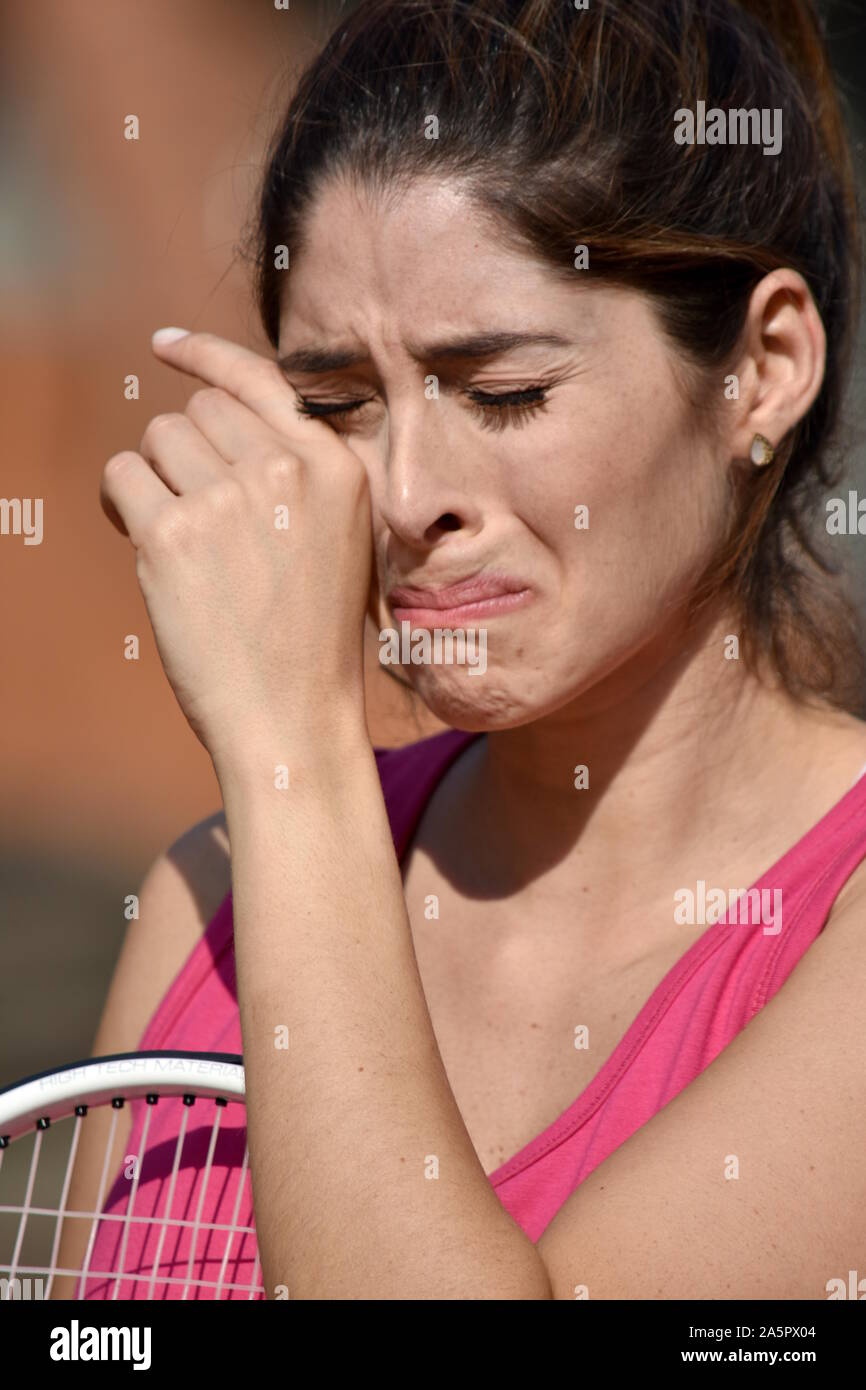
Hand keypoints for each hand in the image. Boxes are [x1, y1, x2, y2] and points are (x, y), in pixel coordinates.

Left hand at [100, 330, 372, 768]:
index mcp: (335, 467)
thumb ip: (297, 474)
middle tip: (192, 509)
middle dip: (186, 452)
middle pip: (200, 412)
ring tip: (176, 536)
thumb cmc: (312, 638)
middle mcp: (285, 471)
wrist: (293, 718)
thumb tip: (214, 420)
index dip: (206, 356)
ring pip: (158, 439)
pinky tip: (143, 541)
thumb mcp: (339, 539)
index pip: (260, 379)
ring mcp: (228, 499)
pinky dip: (120, 504)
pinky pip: (121, 477)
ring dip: (154, 478)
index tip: (166, 345)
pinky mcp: (173, 534)